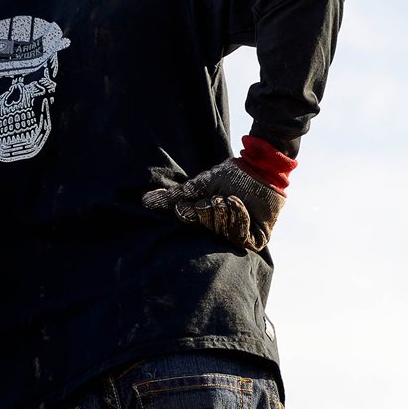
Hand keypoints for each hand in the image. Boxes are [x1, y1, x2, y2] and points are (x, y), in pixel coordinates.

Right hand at [142, 158, 284, 251]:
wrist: (262, 169)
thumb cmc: (232, 176)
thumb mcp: (200, 185)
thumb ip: (175, 196)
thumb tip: (146, 201)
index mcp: (204, 220)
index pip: (189, 221)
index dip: (190, 210)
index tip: (197, 200)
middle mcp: (219, 231)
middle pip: (206, 227)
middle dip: (210, 209)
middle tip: (219, 197)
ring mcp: (238, 236)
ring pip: (223, 233)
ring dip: (225, 212)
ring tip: (231, 198)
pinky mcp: (256, 239)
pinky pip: (242, 238)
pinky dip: (238, 218)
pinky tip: (239, 204)